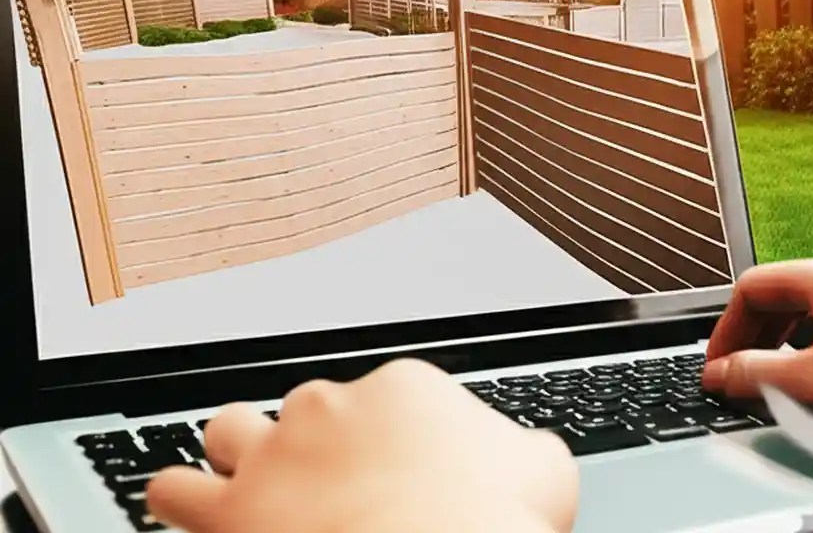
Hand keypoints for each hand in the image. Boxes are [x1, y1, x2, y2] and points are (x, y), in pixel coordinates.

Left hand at [146, 359, 578, 532]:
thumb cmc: (489, 520)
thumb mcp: (544, 473)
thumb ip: (528, 452)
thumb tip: (531, 455)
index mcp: (406, 390)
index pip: (387, 400)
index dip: (391, 439)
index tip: (405, 471)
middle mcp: (332, 408)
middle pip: (306, 410)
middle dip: (315, 444)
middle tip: (336, 486)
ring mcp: (276, 454)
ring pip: (229, 431)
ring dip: (237, 455)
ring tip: (253, 483)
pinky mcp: (229, 509)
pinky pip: (171, 490)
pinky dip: (181, 500)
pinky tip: (196, 511)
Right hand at [701, 259, 812, 408]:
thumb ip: (762, 374)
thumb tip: (722, 371)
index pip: (751, 289)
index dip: (726, 329)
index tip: (721, 363)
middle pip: (780, 297)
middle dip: (754, 339)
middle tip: (743, 376)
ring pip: (810, 310)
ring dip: (785, 345)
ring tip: (783, 383)